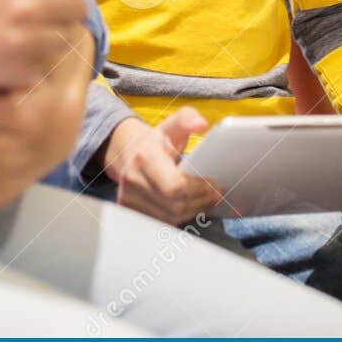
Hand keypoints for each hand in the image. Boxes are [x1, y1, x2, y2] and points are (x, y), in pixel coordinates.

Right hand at [0, 0, 92, 86]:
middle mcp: (27, 5)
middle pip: (79, 8)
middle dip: (65, 6)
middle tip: (41, 7)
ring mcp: (22, 41)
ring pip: (67, 37)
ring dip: (54, 32)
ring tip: (28, 27)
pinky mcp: (16, 70)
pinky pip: (48, 62)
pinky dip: (37, 57)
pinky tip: (15, 47)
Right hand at [102, 110, 223, 225]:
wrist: (126, 152)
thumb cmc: (155, 141)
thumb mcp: (172, 125)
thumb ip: (188, 118)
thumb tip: (202, 124)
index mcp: (145, 157)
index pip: (175, 187)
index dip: (199, 190)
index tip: (214, 184)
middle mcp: (133, 180)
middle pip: (175, 206)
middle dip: (201, 202)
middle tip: (216, 194)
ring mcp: (128, 198)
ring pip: (169, 218)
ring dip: (192, 212)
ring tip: (205, 201)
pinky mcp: (129, 211)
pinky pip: (160, 223)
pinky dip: (179, 218)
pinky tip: (190, 208)